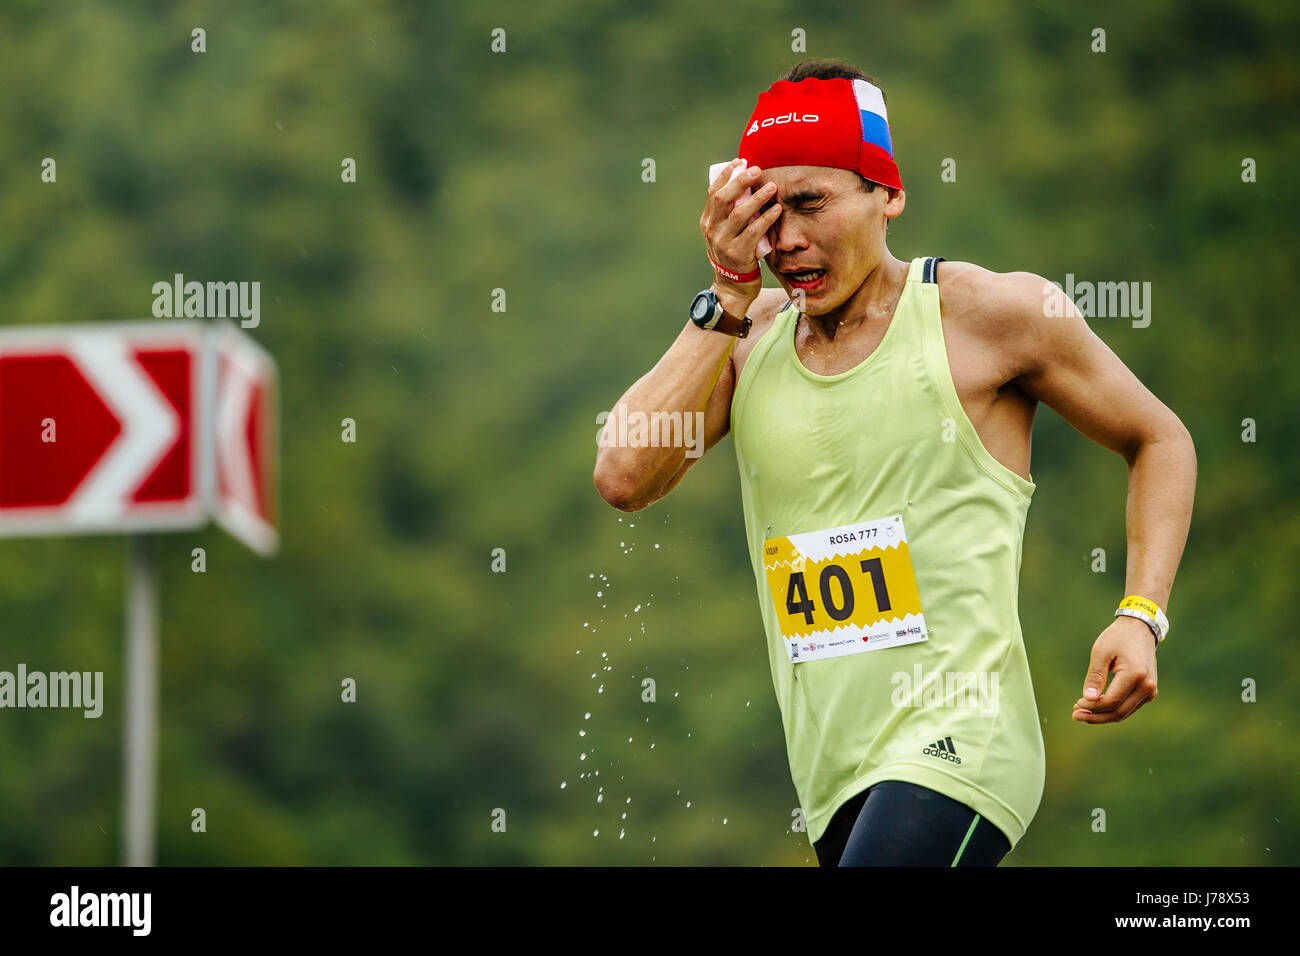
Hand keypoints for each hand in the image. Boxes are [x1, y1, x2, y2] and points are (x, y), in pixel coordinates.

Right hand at [700, 160, 781, 302]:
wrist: (732, 286)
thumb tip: (747, 184)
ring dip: (757, 198)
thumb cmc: (734, 252)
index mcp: (707, 222)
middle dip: (740, 181)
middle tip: (757, 170)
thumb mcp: (725, 232)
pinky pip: (753, 232)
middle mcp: (712, 231)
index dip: (726, 175)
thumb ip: (731, 213)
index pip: (713, 193)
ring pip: (739, 215)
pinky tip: (776, 209)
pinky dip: (766, 219)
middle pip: (724, 199)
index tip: (740, 161)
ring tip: (772, 187)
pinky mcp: (738, 255)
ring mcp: (724, 243)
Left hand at [1071, 616, 1158, 723]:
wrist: (1140, 629)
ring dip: (1102, 716)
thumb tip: (1088, 699)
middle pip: (1118, 712)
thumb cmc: (1117, 638)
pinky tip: (1096, 708)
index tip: (1076, 704)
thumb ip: (1095, 677)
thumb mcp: (1101, 653)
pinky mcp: (1149, 692)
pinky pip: (1128, 707)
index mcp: (1135, 675)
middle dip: (1095, 717)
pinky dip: (1112, 710)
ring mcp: (1151, 691)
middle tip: (1075, 715)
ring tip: (1081, 713)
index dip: (1092, 707)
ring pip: (1124, 713)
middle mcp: (1147, 686)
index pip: (1111, 701)